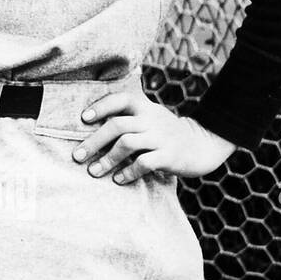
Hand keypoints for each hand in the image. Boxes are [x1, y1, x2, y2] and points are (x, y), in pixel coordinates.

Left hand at [73, 90, 235, 184]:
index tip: (83, 119)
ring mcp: (161, 137)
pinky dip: (128, 172)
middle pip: (117, 125)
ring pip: (127, 144)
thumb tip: (90, 128)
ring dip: (107, 159)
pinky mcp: (169, 155)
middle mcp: (151, 119)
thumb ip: (128, 118)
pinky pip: (144, 163)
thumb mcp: (150, 117)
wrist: (202, 145)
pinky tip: (118, 179)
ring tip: (94, 172)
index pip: (120, 99)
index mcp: (144, 107)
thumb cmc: (165, 133)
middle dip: (94, 141)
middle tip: (77, 156)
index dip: (100, 107)